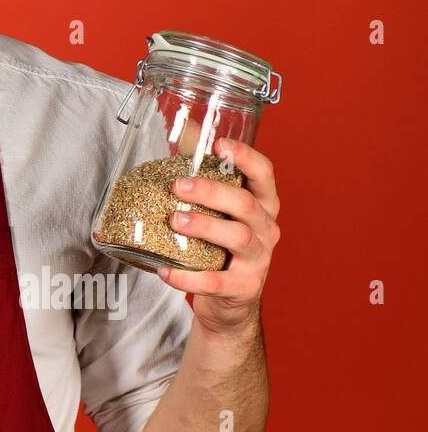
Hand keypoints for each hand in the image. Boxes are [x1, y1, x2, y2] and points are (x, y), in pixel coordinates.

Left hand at [155, 136, 280, 337]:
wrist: (230, 302)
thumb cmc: (221, 246)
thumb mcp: (219, 211)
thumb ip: (206, 174)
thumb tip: (188, 129)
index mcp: (262, 205)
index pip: (265, 174)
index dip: (245, 157)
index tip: (219, 144)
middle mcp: (266, 229)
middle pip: (246, 204)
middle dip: (212, 191)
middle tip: (178, 186)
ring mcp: (258, 260)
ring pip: (238, 237)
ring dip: (204, 226)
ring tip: (175, 220)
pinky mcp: (243, 287)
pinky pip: (215, 281)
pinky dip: (188, 276)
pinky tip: (165, 270)